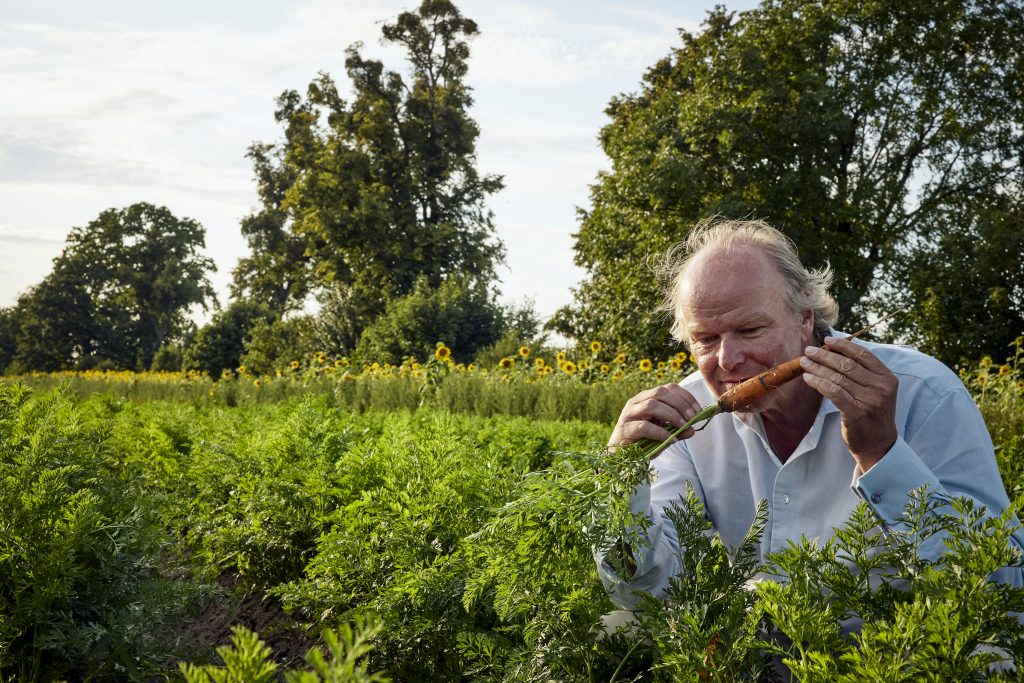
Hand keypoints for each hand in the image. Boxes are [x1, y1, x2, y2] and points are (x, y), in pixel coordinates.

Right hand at [608, 383, 702, 452]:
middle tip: (692, 418)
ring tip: (683, 426)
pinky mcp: (625, 429)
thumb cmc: (643, 442)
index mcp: (646, 398)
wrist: (621, 457)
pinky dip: (660, 432)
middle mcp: (636, 402)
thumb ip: (677, 430)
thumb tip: (692, 430)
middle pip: (660, 393)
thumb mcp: (664, 434)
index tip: (698, 410)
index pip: (668, 388)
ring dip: (671, 415)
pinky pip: (644, 426)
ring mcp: (629, 414)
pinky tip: (671, 439)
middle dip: (680, 404)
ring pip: (651, 405)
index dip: (685, 396)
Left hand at [799, 336, 898, 470]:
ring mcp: (870, 400)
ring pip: (838, 377)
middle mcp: (881, 387)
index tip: (827, 340)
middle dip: (825, 355)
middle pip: (848, 365)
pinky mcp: (857, 412)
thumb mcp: (876, 391)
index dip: (844, 345)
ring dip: (818, 368)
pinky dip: (819, 382)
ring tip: (804, 363)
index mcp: (887, 378)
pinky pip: (834, 392)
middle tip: (809, 351)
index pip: (863, 355)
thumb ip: (863, 374)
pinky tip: (808, 378)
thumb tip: (836, 352)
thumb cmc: (872, 415)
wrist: (879, 445)